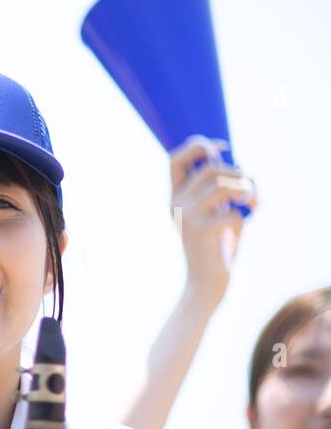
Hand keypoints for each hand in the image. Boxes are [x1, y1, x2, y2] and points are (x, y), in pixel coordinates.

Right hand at [168, 135, 257, 305]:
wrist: (205, 282)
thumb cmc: (214, 245)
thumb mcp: (213, 212)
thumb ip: (218, 189)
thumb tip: (238, 165)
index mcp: (174, 198)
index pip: (175, 159)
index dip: (199, 146)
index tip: (222, 148)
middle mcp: (175, 204)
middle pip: (210, 168)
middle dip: (237, 172)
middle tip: (248, 189)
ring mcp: (186, 217)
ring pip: (222, 185)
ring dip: (246, 189)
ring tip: (252, 202)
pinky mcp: (201, 232)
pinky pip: (232, 212)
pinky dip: (243, 217)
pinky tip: (242, 228)